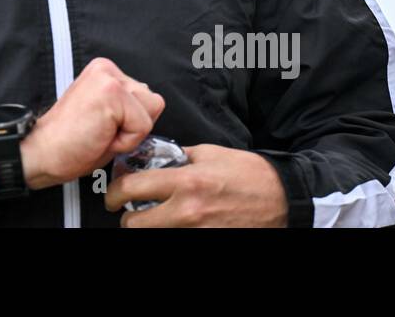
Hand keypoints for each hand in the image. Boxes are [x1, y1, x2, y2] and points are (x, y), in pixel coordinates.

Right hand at [19, 57, 164, 189]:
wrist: (42, 153)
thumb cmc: (71, 143)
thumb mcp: (106, 117)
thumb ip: (128, 106)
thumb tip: (151, 105)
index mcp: (105, 72)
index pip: (146, 99)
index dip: (130, 124)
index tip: (101, 128)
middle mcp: (108, 68)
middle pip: (152, 103)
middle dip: (133, 126)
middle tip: (100, 132)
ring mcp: (110, 78)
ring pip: (150, 112)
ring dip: (130, 133)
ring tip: (100, 133)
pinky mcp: (112, 92)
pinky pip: (142, 126)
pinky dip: (126, 141)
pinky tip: (100, 136)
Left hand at [104, 143, 287, 226]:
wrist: (281, 197)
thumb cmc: (248, 173)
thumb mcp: (208, 153)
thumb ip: (177, 156)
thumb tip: (152, 158)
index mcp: (186, 181)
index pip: (132, 188)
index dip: (114, 192)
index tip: (113, 195)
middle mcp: (188, 210)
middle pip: (135, 223)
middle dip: (128, 217)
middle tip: (130, 210)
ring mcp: (198, 231)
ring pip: (154, 235)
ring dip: (149, 227)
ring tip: (154, 217)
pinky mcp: (207, 240)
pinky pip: (176, 239)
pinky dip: (171, 232)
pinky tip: (175, 223)